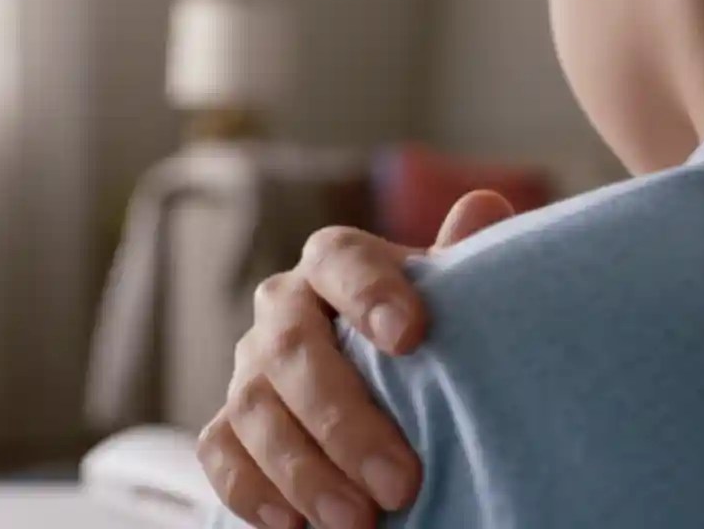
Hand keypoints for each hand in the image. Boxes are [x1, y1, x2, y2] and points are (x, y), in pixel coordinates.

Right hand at [197, 191, 514, 528]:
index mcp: (334, 267)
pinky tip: (293, 526)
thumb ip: (464, 264)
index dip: (368, 291)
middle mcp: (283, 311)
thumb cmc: (423, 344)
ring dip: (302, 469)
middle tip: (399, 481)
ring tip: (358, 520)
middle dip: (343, 419)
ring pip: (252, 407)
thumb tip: (484, 206)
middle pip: (291, 347)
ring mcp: (248, 370)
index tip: (410, 336)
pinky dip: (252, 490)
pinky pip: (219, 452)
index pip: (340, 258)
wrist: (380, 392)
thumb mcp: (453, 304)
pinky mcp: (227, 425)